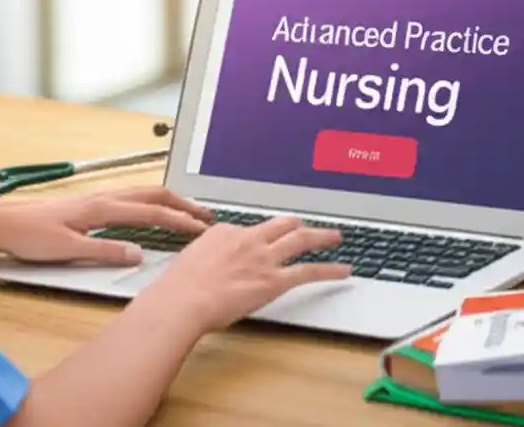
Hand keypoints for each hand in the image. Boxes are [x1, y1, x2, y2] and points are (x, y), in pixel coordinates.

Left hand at [0, 187, 211, 265]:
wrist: (2, 222)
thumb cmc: (29, 235)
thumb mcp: (68, 249)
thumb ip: (105, 250)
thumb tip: (139, 253)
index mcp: (103, 208)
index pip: (152, 212)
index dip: (180, 221)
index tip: (202, 229)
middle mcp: (103, 197)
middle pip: (153, 194)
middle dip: (183, 203)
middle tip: (206, 215)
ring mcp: (96, 198)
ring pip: (142, 193)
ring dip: (168, 200)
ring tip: (186, 210)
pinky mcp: (89, 203)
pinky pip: (130, 197)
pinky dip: (150, 201)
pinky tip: (150, 209)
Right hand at [131, 216, 350, 333]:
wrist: (184, 299)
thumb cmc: (180, 287)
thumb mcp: (190, 260)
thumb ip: (207, 258)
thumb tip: (211, 265)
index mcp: (224, 231)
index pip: (249, 231)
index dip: (255, 241)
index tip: (257, 248)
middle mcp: (248, 238)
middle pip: (281, 224)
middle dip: (297, 225)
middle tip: (307, 227)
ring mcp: (264, 257)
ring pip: (300, 239)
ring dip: (321, 237)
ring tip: (336, 237)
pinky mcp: (274, 280)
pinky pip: (308, 271)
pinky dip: (329, 269)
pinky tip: (343, 270)